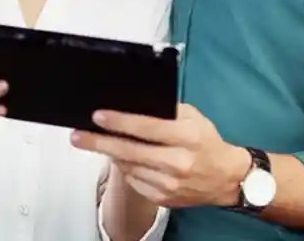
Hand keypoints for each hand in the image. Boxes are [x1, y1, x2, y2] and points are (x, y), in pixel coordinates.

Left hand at [71, 104, 250, 208]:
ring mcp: (170, 184)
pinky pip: (134, 180)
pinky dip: (125, 168)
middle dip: (99, 142)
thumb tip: (132, 104)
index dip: (119, 122)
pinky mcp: (163, 198)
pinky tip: (120, 158)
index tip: (97, 116)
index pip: (147, 127)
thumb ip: (166, 110)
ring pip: (128, 166)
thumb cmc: (206, 142)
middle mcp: (178, 162)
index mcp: (187, 137)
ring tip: (93, 142)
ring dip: (109, 153)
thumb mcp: (193, 117)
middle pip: (130, 151)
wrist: (227, 179)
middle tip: (77, 136)